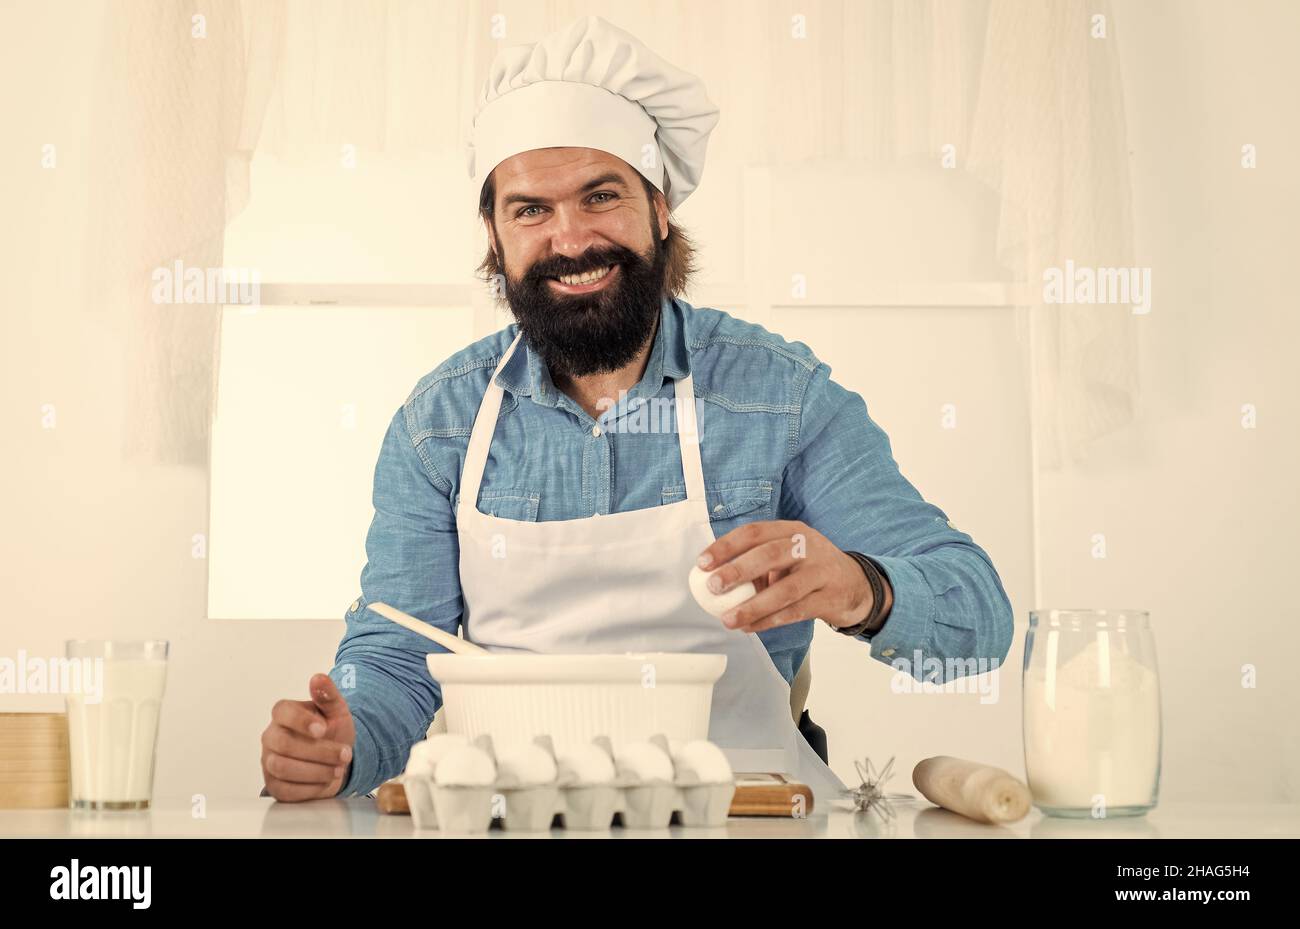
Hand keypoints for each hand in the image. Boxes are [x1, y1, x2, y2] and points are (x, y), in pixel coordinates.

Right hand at [261, 673, 355, 801]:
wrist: (335, 759)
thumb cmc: (332, 732)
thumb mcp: (337, 711)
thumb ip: (328, 695)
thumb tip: (318, 678)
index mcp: (283, 714)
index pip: (282, 712)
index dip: (302, 721)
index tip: (324, 729)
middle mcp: (271, 736)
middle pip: (283, 744)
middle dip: (318, 751)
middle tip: (344, 754)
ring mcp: (269, 761)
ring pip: (283, 767)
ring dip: (316, 770)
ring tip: (338, 769)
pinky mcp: (274, 785)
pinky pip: (286, 790)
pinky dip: (311, 787)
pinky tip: (326, 781)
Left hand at [696, 520, 886, 632]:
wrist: (856, 584)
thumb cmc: (808, 568)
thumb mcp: (787, 554)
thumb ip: (756, 562)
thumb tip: (711, 578)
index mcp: (791, 530)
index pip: (754, 532)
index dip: (726, 546)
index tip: (702, 563)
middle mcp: (807, 546)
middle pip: (769, 555)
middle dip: (738, 570)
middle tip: (713, 587)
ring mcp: (821, 572)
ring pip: (785, 589)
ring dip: (753, 606)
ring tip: (728, 620)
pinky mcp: (830, 598)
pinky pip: (796, 611)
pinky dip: (770, 621)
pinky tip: (750, 628)